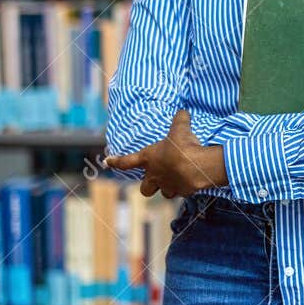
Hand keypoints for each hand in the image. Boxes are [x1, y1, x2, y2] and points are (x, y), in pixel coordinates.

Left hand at [103, 110, 228, 199]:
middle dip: (148, 185)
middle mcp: (154, 176)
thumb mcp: (181, 127)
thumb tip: (183, 111)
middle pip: (145, 189)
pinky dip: (184, 188)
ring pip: (164, 193)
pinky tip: (191, 181)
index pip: (126, 161)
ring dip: (168, 188)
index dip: (115, 161)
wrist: (195, 166)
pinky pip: (181, 192)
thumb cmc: (182, 146)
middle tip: (155, 179)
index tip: (107, 162)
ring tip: (177, 180)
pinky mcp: (182, 192)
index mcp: (148, 158)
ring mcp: (168, 186)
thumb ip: (180, 119)